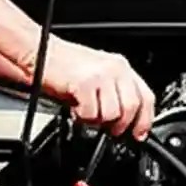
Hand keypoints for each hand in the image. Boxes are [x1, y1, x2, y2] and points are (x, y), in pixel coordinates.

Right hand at [22, 36, 155, 140]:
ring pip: (113, 114)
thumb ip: (115, 93)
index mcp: (121, 66)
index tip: (139, 134)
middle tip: (109, 130)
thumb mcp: (97, 76)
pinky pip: (91, 114)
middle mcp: (115, 68)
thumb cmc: (64, 66)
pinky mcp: (85, 83)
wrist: (39, 51)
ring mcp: (101, 75)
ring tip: (86, 112)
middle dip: (120, 125)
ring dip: (98, 121)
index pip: (145, 96)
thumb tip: (126, 121)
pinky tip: (76, 109)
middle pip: (131, 108)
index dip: (144, 120)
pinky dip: (83, 117)